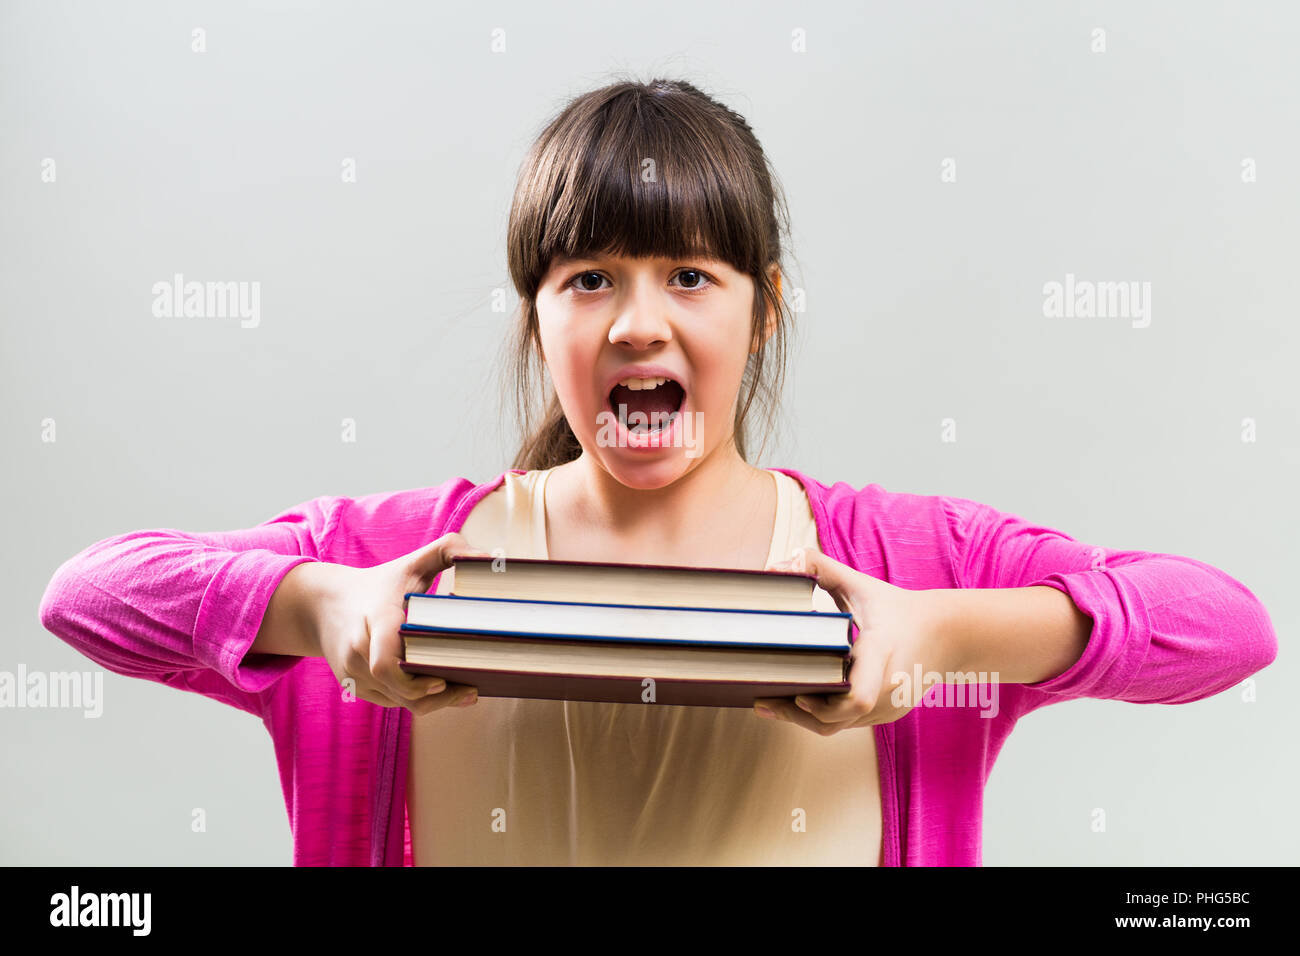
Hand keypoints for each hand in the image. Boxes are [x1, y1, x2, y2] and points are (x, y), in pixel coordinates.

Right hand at [308, 532, 486, 715]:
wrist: (323, 605)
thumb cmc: (379, 583)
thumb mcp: (411, 562)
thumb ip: (449, 549)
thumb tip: (489, 557)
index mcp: (376, 621)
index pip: (384, 662)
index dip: (413, 680)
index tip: (443, 679)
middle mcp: (359, 652)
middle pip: (400, 689)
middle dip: (438, 696)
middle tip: (473, 690)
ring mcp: (354, 674)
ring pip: (399, 701)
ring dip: (433, 701)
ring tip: (467, 692)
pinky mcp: (356, 687)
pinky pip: (391, 702)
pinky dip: (417, 700)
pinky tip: (444, 692)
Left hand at [753, 547, 956, 733]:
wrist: (948, 633)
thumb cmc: (898, 607)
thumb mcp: (860, 584)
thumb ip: (819, 568)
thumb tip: (778, 566)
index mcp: (880, 653)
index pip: (858, 696)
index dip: (823, 704)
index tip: (796, 695)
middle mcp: (887, 688)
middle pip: (836, 719)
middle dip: (797, 714)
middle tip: (761, 703)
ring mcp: (889, 706)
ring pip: (840, 726)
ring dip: (806, 718)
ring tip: (772, 705)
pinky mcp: (888, 714)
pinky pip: (850, 723)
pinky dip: (825, 715)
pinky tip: (800, 703)